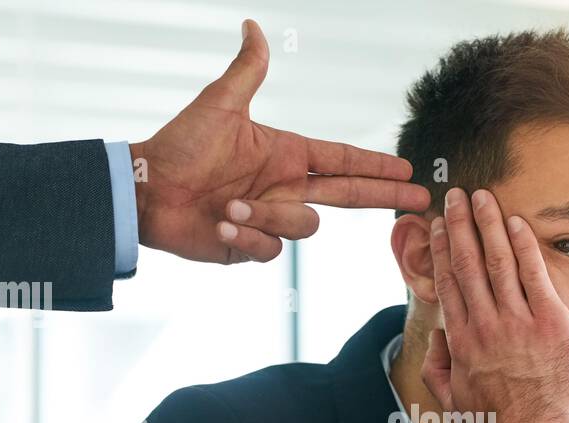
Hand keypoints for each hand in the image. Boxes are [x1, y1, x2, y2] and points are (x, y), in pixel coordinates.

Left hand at [129, 19, 429, 264]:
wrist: (148, 190)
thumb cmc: (179, 145)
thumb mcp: (220, 104)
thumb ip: (248, 69)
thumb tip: (253, 27)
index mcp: (285, 155)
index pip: (342, 160)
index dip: (375, 166)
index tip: (406, 169)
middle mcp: (285, 188)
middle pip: (349, 196)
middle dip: (385, 197)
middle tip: (421, 199)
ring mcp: (271, 220)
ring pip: (304, 226)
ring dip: (267, 214)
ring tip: (228, 204)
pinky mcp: (252, 246)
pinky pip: (271, 249)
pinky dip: (247, 233)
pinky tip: (220, 222)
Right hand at [423, 187, 568, 422]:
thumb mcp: (454, 402)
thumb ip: (438, 368)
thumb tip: (437, 338)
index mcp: (460, 342)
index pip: (448, 284)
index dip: (441, 251)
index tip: (437, 226)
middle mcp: (484, 325)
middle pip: (467, 263)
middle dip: (459, 225)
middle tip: (455, 195)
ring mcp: (517, 322)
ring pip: (498, 261)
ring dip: (488, 224)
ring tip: (482, 196)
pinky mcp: (550, 323)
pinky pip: (534, 274)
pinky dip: (523, 245)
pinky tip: (516, 222)